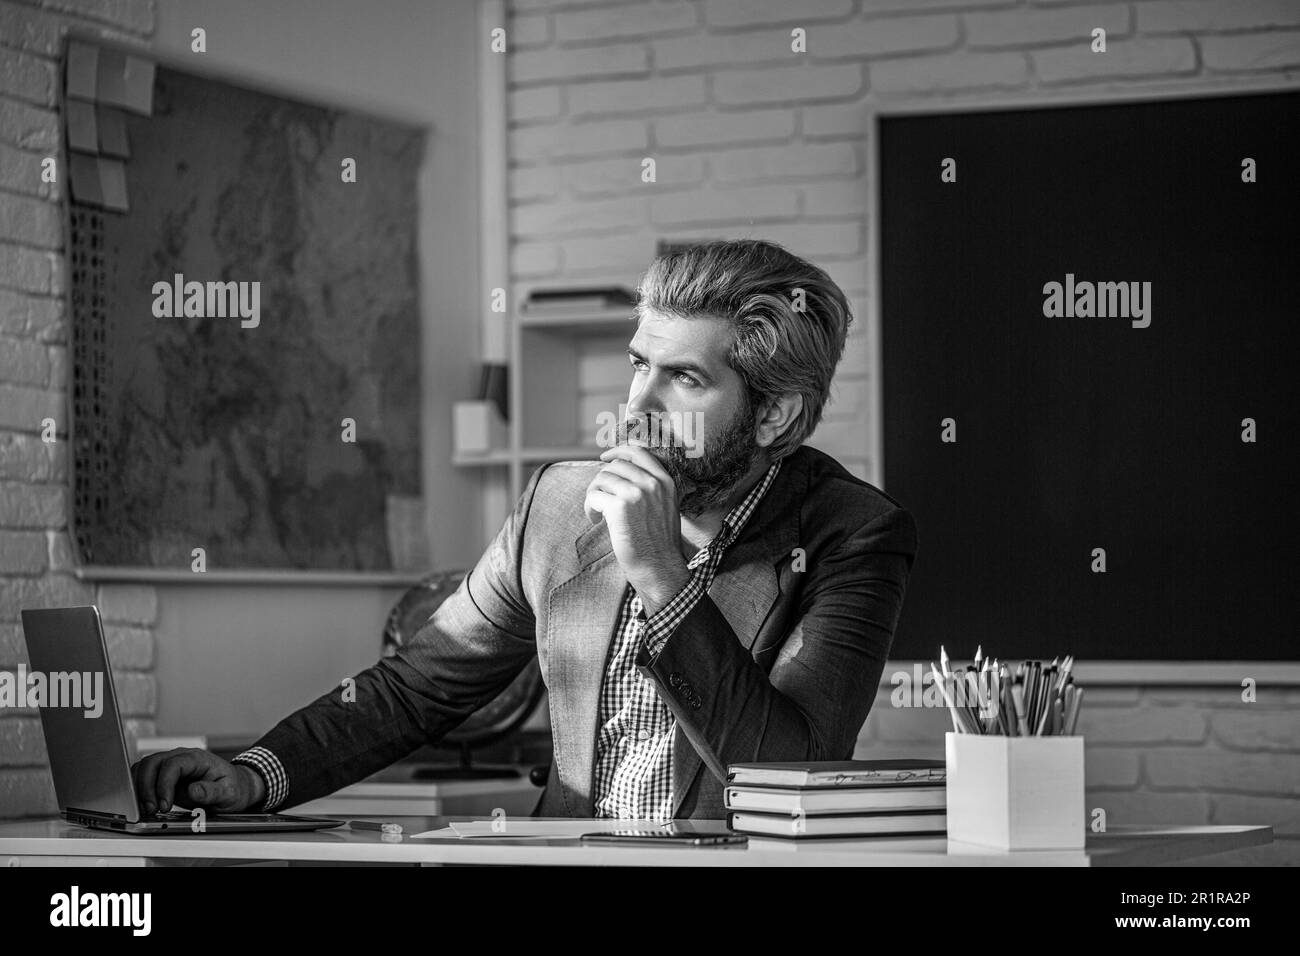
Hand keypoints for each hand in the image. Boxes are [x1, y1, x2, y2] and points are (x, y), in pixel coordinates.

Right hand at [131, 748, 264, 814]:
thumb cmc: (232, 787)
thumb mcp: (229, 793)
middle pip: (153, 762)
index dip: (164, 785)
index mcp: (198, 758)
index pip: (173, 765)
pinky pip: (145, 775)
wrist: (234, 786)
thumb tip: (193, 790)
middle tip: (152, 809)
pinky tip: (146, 804)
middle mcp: (182, 757)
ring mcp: (171, 764)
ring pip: (144, 767)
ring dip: (140, 788)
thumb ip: (212, 791)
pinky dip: (139, 788)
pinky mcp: (164, 775)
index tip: (164, 805)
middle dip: (147, 787)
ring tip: (148, 808)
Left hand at [586, 444, 688, 611]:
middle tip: (600, 500)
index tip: (604, 458)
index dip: (617, 451)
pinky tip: (596, 520)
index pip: (638, 452)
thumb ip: (649, 488)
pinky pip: (593, 496)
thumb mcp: (664, 507)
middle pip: (614, 466)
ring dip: (594, 495)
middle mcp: (652, 483)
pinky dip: (590, 508)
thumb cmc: (658, 544)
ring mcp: (636, 493)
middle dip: (601, 481)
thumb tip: (619, 472)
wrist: (659, 567)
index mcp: (665, 481)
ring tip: (598, 513)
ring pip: (601, 479)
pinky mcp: (619, 506)